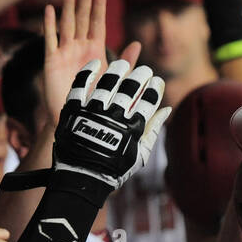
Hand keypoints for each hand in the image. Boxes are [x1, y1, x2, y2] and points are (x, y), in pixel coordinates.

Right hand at [43, 0, 141, 127]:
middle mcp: (79, 48)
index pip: (97, 23)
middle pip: (82, 18)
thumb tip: (137, 45)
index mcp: (95, 51)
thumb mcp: (113, 80)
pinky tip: (50, 9)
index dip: (99, 6)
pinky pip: (50, 40)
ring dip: (68, 6)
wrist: (77, 120)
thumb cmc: (95, 101)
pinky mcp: (52, 61)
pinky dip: (49, 25)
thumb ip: (125, 63)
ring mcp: (65, 53)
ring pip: (67, 24)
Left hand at [53, 58, 170, 189]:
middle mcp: (113, 118)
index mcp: (131, 129)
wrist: (82, 177)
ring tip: (124, 64)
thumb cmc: (115, 168)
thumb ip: (153, 130)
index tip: (157, 82)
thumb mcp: (139, 154)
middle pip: (130, 89)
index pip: (148, 102)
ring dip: (118, 70)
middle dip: (140, 76)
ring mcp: (92, 112)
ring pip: (108, 83)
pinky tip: (96, 64)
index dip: (154, 89)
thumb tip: (167, 109)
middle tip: (144, 70)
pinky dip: (88, 72)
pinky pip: (80, 85)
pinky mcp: (74, 110)